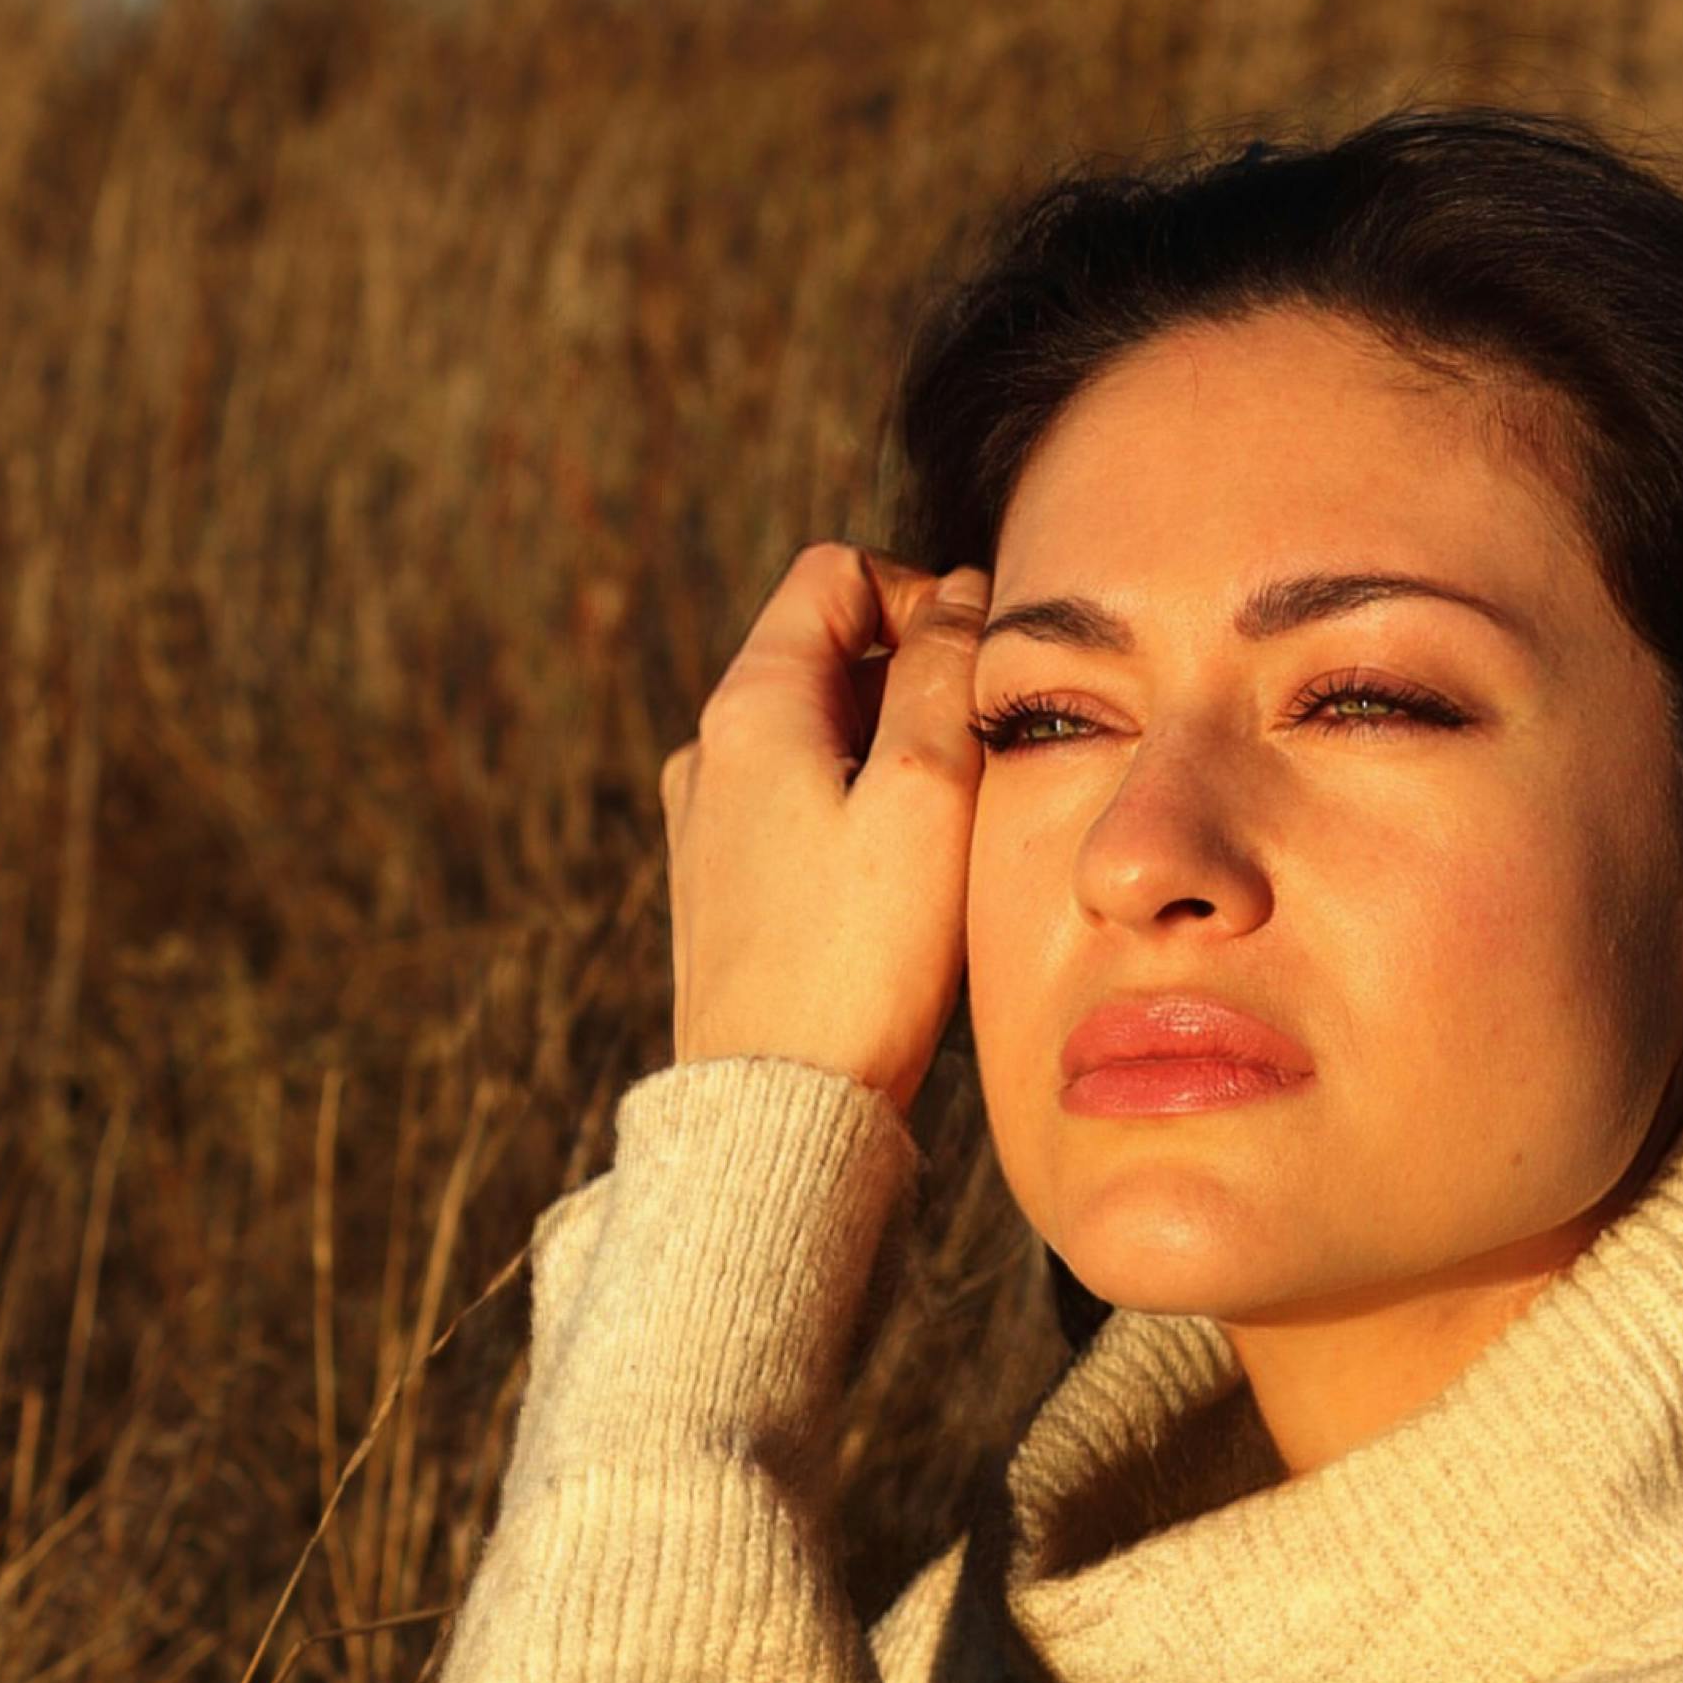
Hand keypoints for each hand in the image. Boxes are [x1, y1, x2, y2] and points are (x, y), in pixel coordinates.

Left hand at [662, 543, 989, 1115]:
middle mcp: (709, 750)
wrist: (778, 1108)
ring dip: (891, 758)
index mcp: (750, 705)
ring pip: (818, 738)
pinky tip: (897, 891)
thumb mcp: (931, 795)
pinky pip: (798, 810)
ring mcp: (705, 822)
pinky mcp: (717, 888)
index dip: (922, 598)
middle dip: (913, 684)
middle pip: (827, 655)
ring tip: (944, 838)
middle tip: (977, 765)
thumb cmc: (860, 958)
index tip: (975, 675)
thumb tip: (960, 599)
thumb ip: (946, 676)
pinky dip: (856, 817)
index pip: (836, 574)